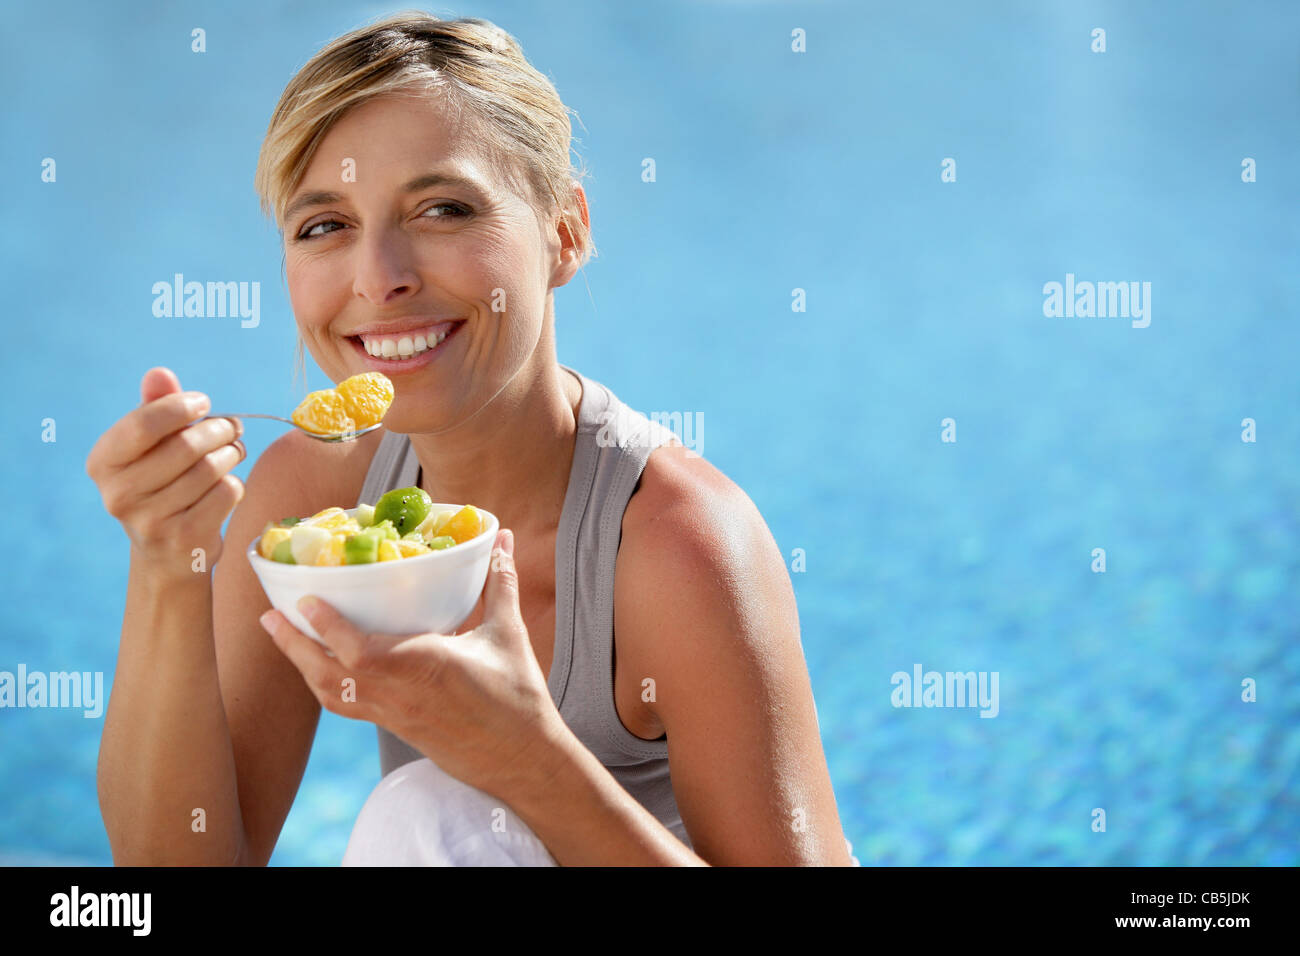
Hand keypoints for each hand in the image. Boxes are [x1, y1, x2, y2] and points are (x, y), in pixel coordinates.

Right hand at [86, 367, 243, 581]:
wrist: (167, 551)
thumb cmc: (161, 482)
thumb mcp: (151, 445)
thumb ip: (155, 406)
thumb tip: (160, 373)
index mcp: (103, 463)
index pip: (144, 423)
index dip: (180, 406)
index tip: (204, 403)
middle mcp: (119, 494)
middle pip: (186, 445)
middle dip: (218, 429)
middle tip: (232, 427)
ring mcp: (150, 520)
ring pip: (211, 468)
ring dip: (232, 453)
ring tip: (234, 451)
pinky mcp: (184, 538)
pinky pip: (227, 492)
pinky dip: (235, 482)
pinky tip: (228, 483)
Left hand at [258, 528, 567, 800]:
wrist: (521, 760)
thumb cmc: (517, 697)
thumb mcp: (508, 633)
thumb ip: (500, 583)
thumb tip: (500, 538)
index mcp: (424, 667)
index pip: (359, 652)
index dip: (326, 627)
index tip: (304, 600)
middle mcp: (398, 694)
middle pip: (327, 676)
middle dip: (294, 646)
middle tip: (268, 616)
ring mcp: (393, 716)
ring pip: (332, 695)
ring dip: (303, 666)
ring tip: (283, 637)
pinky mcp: (396, 728)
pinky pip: (348, 707)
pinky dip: (326, 685)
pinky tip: (322, 669)